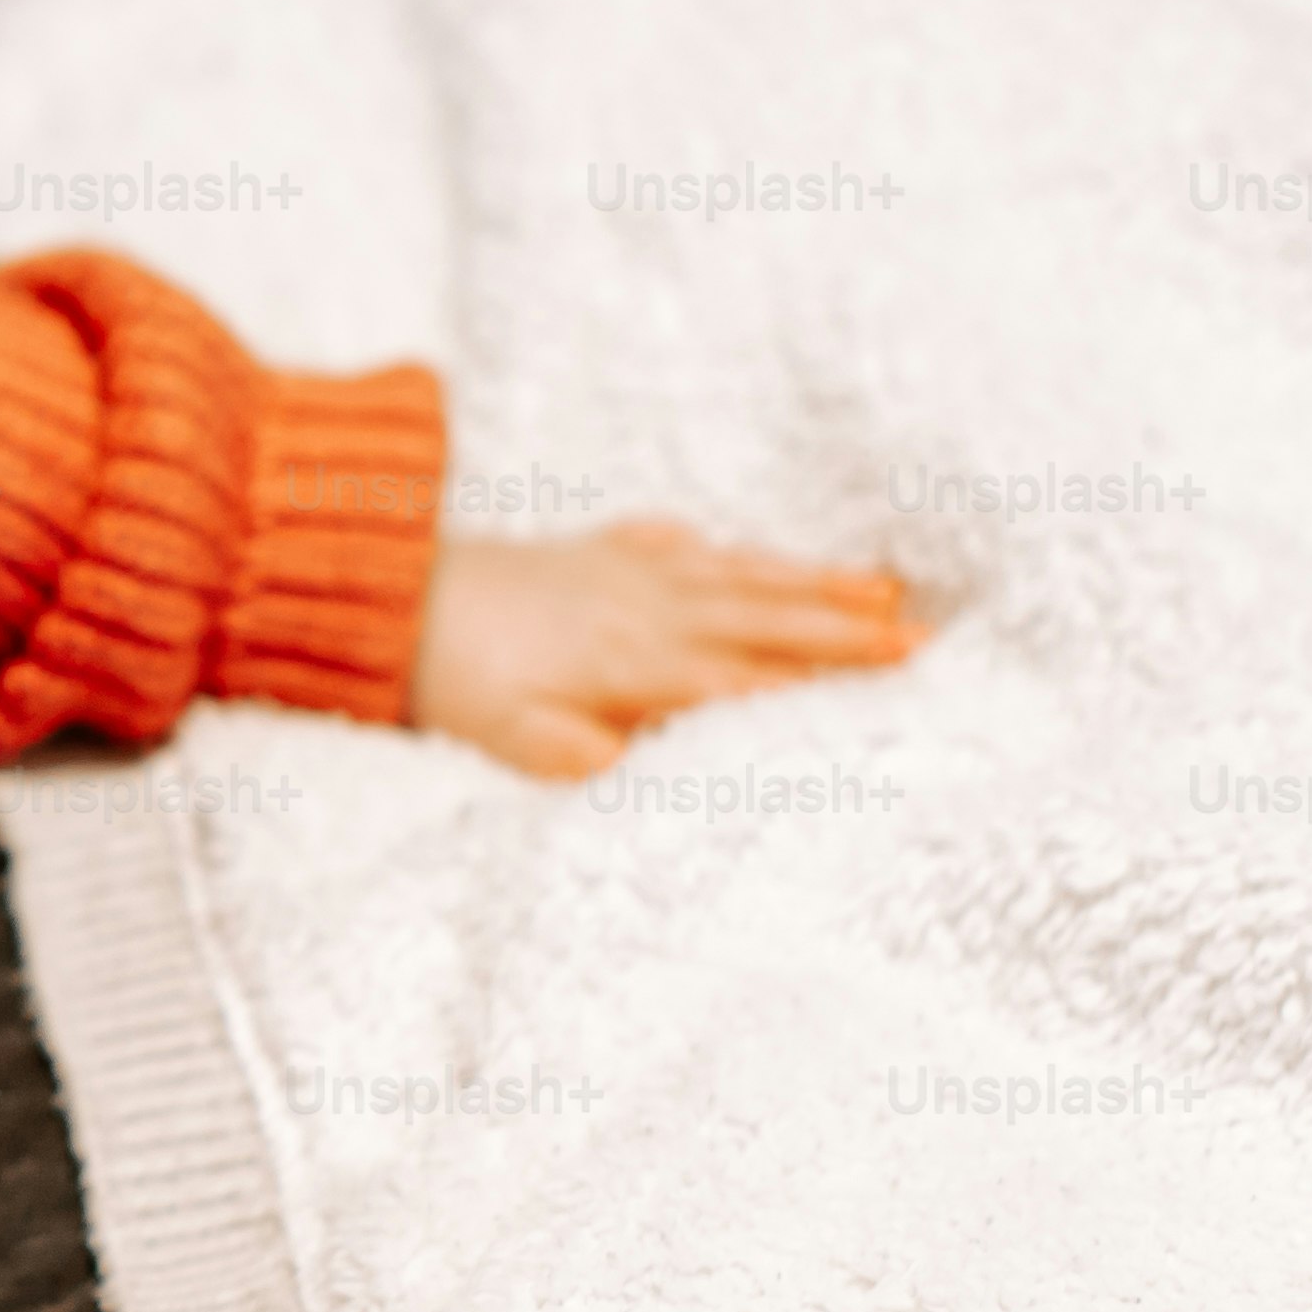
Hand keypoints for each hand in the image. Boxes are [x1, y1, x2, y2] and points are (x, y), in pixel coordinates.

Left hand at [410, 522, 918, 781]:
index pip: (748, 673)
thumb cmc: (451, 681)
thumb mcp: (508, 737)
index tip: (896, 676)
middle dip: (845, 625)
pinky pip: (670, 545)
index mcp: (634, 661)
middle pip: (763, 616)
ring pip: (735, 573)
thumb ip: (578, 754)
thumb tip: (638, 766)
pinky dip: (711, 548)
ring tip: (878, 584)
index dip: (821, 678)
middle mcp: (645, 607)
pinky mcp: (593, 551)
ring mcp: (623, 572)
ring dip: (806, 580)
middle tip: (924, 634)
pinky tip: (727, 549)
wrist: (387, 594)